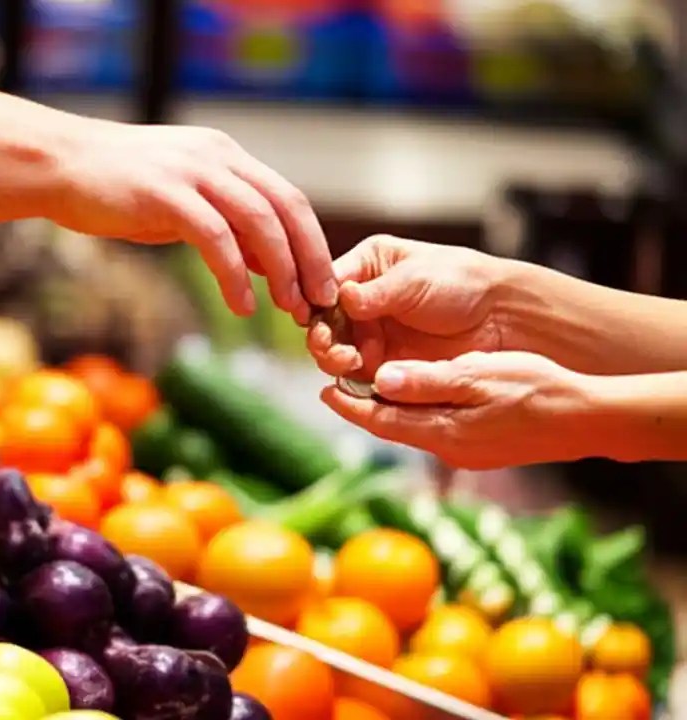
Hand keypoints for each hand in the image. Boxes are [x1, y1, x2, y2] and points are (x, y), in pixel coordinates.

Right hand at [50, 120, 336, 320]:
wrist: (58, 165)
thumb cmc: (114, 189)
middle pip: (286, 206)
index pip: (287, 197)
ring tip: (290, 308)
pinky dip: (235, 275)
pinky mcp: (165, 194)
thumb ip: (221, 224)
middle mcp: (217, 157)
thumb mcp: (178, 202)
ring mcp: (192, 172)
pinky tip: (242, 304)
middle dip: (310, 258)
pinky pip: (215, 238)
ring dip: (283, 270)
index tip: (319, 285)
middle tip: (320, 303)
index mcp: (224, 155)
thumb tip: (264, 263)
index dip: (311, 243)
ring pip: (259, 221)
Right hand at [307, 235, 511, 377]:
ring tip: (351, 361)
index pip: (325, 283)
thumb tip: (339, 297)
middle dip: (323, 335)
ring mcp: (373, 332)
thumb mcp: (414, 280)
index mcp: (368, 266)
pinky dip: (351, 377)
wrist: (502, 318)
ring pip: (334, 349)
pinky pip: (355, 373)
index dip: (315, 301)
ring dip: (334, 357)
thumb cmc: (464, 283)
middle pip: (323, 321)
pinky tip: (359, 375)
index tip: (315, 317)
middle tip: (334, 346)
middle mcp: (363, 299)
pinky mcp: (385, 362)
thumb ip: (374, 293)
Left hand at [321, 351, 594, 468]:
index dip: (348, 405)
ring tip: (368, 385)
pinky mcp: (482, 449)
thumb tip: (380, 379)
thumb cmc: (536, 390)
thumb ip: (428, 380)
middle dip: (363, 405)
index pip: (379, 421)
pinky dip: (418, 412)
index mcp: (442, 433)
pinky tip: (416, 396)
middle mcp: (448, 450)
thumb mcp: (477, 376)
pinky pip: (437, 430)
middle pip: (392, 427)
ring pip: (414, 428)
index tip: (324, 388)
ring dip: (391, 409)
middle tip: (337, 381)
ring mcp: (466, 453)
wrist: (589, 419)